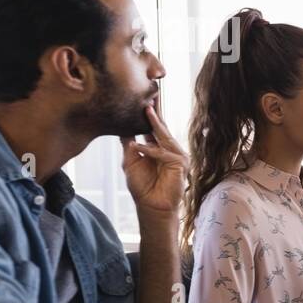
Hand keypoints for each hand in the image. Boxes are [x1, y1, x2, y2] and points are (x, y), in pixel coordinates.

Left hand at [121, 104, 188, 218]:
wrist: (151, 206)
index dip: (150, 114)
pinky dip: (150, 150)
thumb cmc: (142, 186)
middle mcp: (169, 149)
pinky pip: (164, 153)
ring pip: (164, 137)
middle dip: (155, 112)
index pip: (154, 127)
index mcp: (158, 147)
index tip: (144, 99)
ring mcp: (177, 156)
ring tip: (146, 110)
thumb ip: (129, 143)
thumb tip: (122, 126)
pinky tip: (137, 147)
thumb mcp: (131, 160)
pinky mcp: (180, 164)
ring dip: (155, 124)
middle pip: (162, 128)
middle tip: (149, 96)